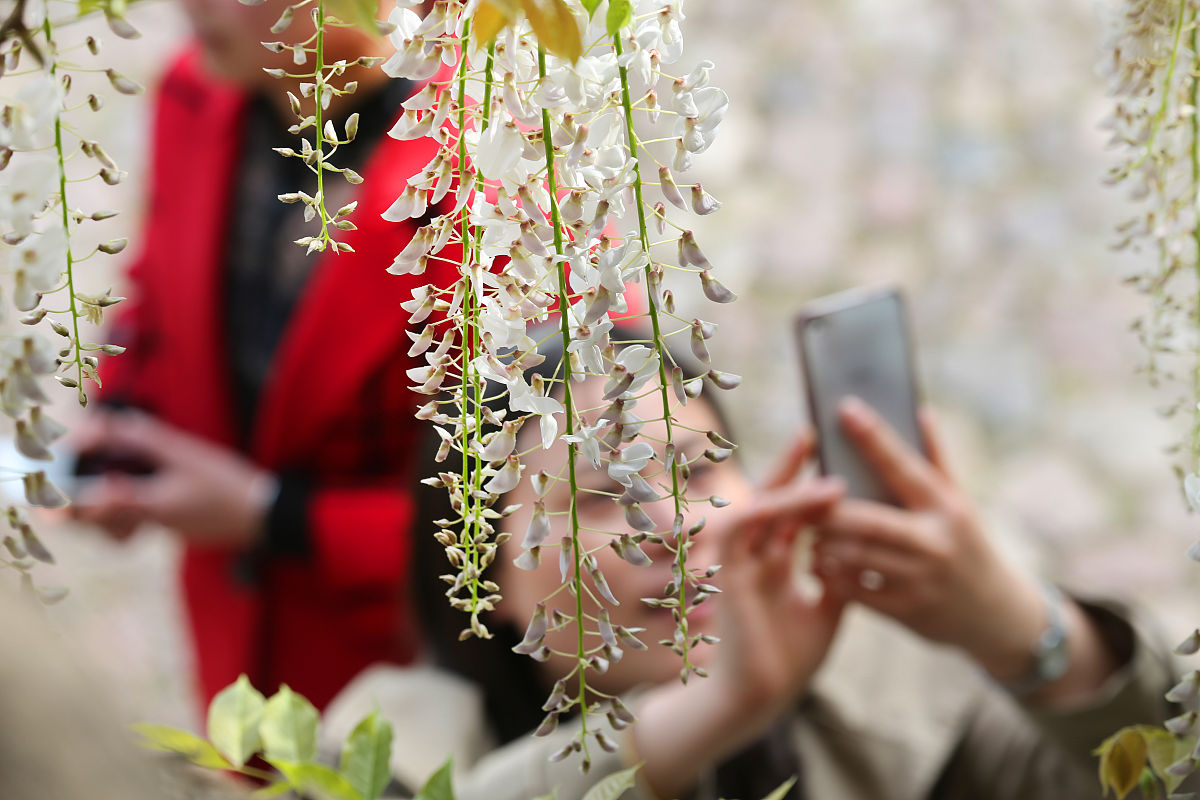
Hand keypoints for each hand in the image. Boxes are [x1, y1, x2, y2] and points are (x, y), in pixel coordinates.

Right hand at [70, 410, 277, 547]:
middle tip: (97, 521)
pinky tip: (137, 536)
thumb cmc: (221, 507)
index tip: (61, 475)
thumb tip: (72, 503)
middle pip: (102, 463)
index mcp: (156, 443)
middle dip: (91, 494)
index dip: (77, 446)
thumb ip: (118, 503)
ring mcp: (162, 472)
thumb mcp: (166, 507)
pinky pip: (133, 501)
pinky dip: (127, 519)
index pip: (105, 428)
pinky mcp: (167, 491)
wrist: (266, 518)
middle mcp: (156, 452)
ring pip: (115, 487)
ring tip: (126, 533)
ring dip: (109, 512)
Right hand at [633, 431, 844, 799]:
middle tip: (819, 431)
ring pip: (759, 506)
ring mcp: (736, 561)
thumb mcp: (827, 609)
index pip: (791, 513)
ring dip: (793, 487)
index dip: (810, 485)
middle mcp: (752, 555)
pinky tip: (806, 500)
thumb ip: (840, 576)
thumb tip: (867, 547)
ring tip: (830, 474)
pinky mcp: (726, 571)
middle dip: (794, 466)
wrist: (760, 698)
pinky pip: (745, 525)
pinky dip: (774, 509)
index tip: (836, 457)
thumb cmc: (788, 659)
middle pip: (772, 499)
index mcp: (772, 563)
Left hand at [813, 397, 1047, 682]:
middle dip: (828, 509)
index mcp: (947, 507)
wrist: (996, 614)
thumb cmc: (968, 544)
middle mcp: (935, 542)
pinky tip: (816, 563)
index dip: (873, 437)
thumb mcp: (961, 502)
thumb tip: (920, 411)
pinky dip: (831, 575)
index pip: (905, 465)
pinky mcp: (907, 611)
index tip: (845, 408)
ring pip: (855, 556)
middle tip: (802, 495)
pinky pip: (856, 591)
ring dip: (823, 541)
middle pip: (867, 519)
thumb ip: (937, 459)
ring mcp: (921, 580)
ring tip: (805, 528)